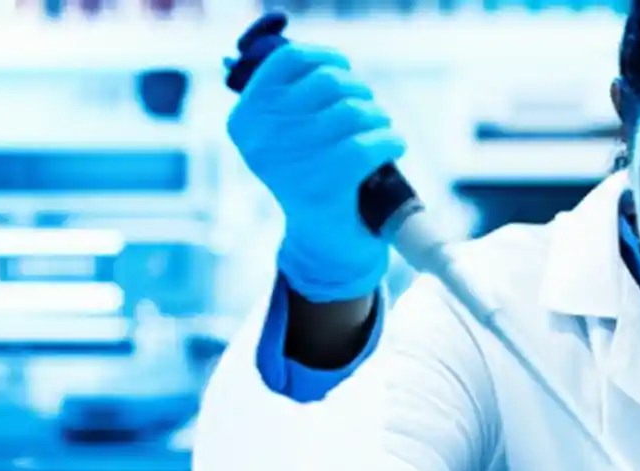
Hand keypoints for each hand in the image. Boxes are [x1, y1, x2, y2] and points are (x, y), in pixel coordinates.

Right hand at [227, 43, 404, 301]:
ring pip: (352, 111)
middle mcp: (262, 138)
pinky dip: (390, 141)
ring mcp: (291, 162)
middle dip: (359, 93)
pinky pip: (369, 144)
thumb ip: (295, 98)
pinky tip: (394, 147)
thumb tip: (325, 62)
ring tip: (382, 130)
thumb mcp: (289, 137)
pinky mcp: (323, 186)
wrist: (323, 245)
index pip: (287, 60)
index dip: (325, 57)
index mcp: (246, 120)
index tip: (344, 68)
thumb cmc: (312, 180)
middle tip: (370, 112)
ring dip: (378, 117)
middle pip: (328, 82)